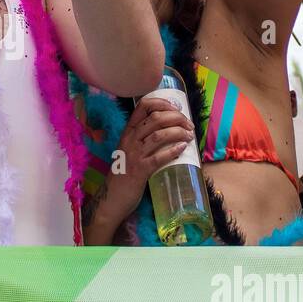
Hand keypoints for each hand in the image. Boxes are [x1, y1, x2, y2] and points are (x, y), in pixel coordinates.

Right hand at [106, 97, 195, 215]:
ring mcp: (134, 155)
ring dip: (178, 133)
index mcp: (128, 132)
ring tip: (189, 136)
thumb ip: (143, 139)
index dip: (162, 103)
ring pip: (159, 135)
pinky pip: (159, 157)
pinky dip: (173, 151)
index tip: (176, 108)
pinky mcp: (140, 171)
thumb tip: (168, 129)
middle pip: (156, 118)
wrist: (113, 198)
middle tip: (189, 125)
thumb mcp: (130, 150)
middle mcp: (130, 140)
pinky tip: (182, 148)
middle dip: (177, 118)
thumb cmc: (124, 174)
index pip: (143, 106)